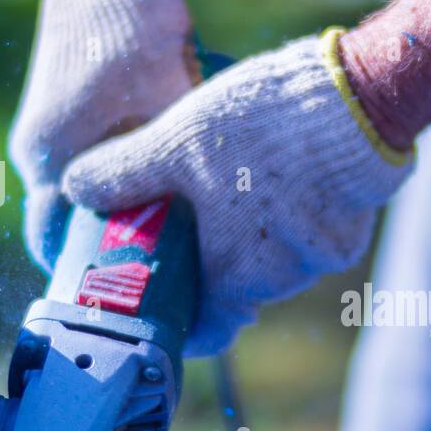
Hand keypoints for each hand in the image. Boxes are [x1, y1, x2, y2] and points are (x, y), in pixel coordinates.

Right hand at [9, 0, 199, 271]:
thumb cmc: (135, 36)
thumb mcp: (166, 103)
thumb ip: (172, 165)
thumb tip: (206, 235)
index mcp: (53, 156)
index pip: (56, 246)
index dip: (92, 282)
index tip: (132, 308)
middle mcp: (39, 155)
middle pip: (67, 233)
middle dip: (108, 262)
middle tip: (159, 289)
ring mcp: (44, 140)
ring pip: (78, 207)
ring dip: (115, 230)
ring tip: (168, 254)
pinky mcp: (60, 127)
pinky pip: (85, 180)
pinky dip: (116, 198)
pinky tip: (158, 205)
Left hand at [59, 28, 414, 355]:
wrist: (357, 101)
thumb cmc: (260, 128)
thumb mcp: (173, 141)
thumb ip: (121, 172)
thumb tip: (74, 188)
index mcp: (235, 271)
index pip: (207, 328)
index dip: (184, 320)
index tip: (167, 300)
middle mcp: (281, 278)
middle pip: (238, 288)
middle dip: (215, 261)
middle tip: (191, 220)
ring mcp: (320, 258)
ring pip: (274, 262)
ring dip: (252, 235)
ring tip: (235, 184)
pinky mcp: (349, 233)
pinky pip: (309, 240)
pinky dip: (291, 219)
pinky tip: (280, 175)